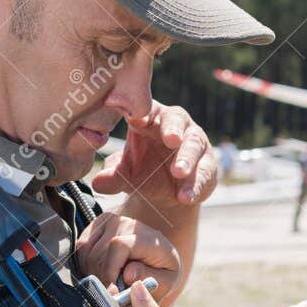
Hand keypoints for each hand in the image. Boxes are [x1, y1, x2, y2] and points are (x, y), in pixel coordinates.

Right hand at [74, 212, 181, 305]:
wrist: (157, 252)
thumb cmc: (162, 271)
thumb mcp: (167, 281)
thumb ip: (150, 278)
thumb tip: (128, 274)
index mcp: (146, 236)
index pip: (118, 246)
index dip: (110, 271)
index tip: (112, 292)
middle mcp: (125, 223)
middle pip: (99, 253)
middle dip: (101, 278)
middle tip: (110, 294)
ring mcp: (108, 222)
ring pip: (86, 252)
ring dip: (92, 273)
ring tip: (107, 283)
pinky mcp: (96, 224)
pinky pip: (80, 248)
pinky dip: (85, 265)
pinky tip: (99, 273)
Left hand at [91, 102, 217, 207]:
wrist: (166, 195)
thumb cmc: (143, 171)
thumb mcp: (126, 174)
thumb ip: (113, 175)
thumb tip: (98, 181)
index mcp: (152, 118)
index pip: (148, 109)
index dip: (143, 112)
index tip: (135, 119)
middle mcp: (176, 125)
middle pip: (177, 120)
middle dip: (174, 129)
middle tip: (170, 139)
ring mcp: (195, 143)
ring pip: (194, 145)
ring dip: (187, 158)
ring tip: (179, 173)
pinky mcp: (208, 164)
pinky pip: (205, 172)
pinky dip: (195, 185)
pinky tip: (185, 197)